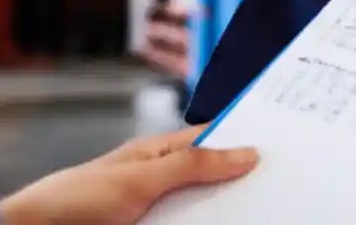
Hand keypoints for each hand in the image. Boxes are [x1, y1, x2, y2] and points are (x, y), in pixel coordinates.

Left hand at [0, 125, 258, 224]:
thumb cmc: (73, 198)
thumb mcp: (140, 177)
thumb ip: (191, 165)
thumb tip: (243, 152)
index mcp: (159, 154)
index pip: (213, 141)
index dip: (245, 142)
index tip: (282, 149)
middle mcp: (161, 181)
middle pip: (214, 182)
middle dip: (242, 186)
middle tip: (282, 191)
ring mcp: (157, 213)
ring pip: (204, 212)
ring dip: (227, 215)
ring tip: (264, 213)